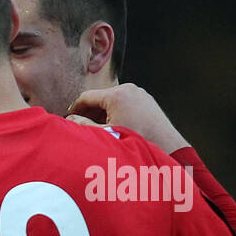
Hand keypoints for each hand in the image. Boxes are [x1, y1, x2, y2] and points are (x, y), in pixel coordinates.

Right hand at [67, 83, 189, 153]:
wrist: (166, 147)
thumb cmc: (136, 140)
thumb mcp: (105, 134)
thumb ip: (84, 125)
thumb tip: (70, 119)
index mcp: (116, 94)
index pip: (86, 96)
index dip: (75, 108)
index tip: (69, 118)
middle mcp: (128, 89)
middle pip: (100, 97)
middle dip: (89, 111)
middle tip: (82, 126)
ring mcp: (139, 93)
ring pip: (112, 100)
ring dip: (102, 113)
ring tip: (99, 129)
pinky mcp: (147, 100)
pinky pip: (125, 103)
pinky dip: (116, 112)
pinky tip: (114, 126)